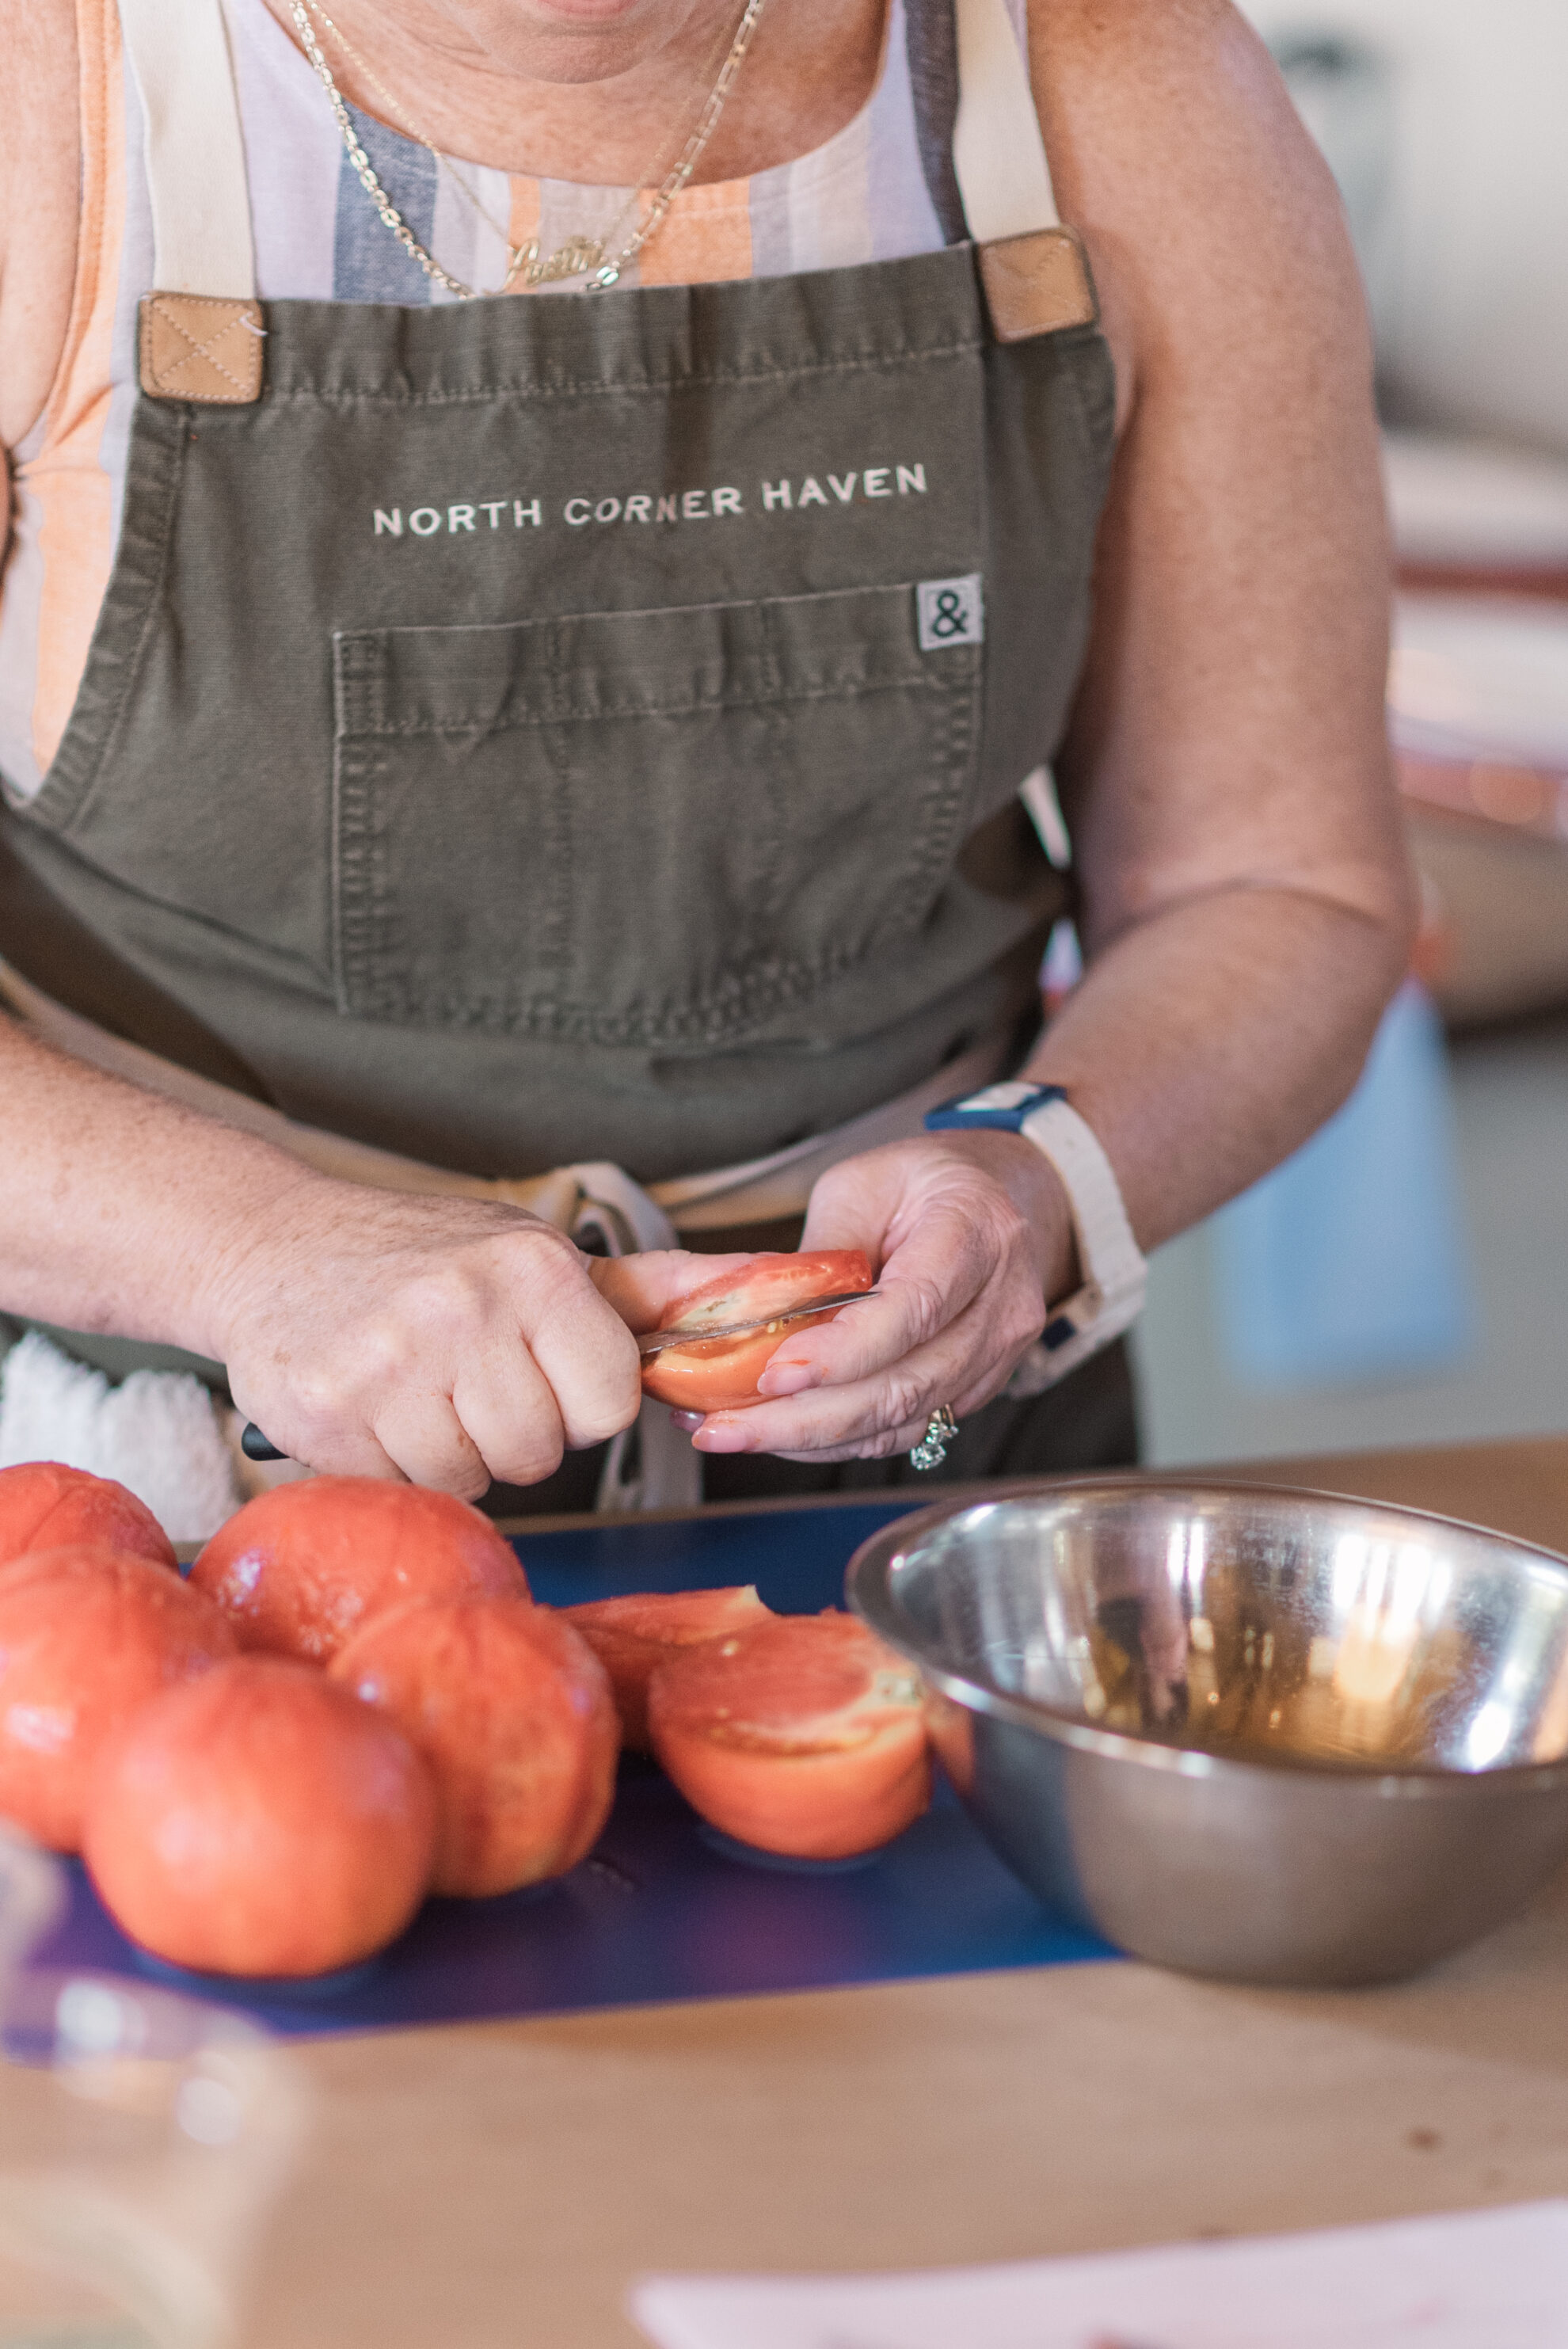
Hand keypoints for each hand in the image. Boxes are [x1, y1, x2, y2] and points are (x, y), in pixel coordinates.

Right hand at [197, 1173, 658, 1496]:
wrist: (270, 1245)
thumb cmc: (421, 1257)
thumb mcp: (532, 1253)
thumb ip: (644, 1290)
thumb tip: (758, 1289)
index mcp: (535, 1269)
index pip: (610, 1405)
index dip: (577, 1405)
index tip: (536, 1373)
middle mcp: (465, 1309)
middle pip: (541, 1454)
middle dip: (511, 1433)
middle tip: (463, 1382)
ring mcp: (390, 1364)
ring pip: (474, 1481)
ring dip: (450, 1454)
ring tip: (416, 1392)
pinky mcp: (328, 1413)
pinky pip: (403, 1489)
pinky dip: (390, 1465)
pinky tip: (371, 1409)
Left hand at [670, 1133, 1076, 1463]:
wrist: (998, 1199)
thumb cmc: (923, 1184)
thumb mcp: (861, 1183)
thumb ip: (820, 1253)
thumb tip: (757, 1316)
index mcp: (975, 1233)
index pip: (912, 1310)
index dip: (842, 1353)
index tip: (772, 1373)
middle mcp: (1000, 1305)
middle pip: (905, 1385)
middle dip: (806, 1418)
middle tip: (723, 1428)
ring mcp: (996, 1355)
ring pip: (902, 1421)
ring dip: (813, 1439)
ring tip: (736, 1434)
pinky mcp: (976, 1388)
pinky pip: (906, 1430)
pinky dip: (841, 1441)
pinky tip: (785, 1433)